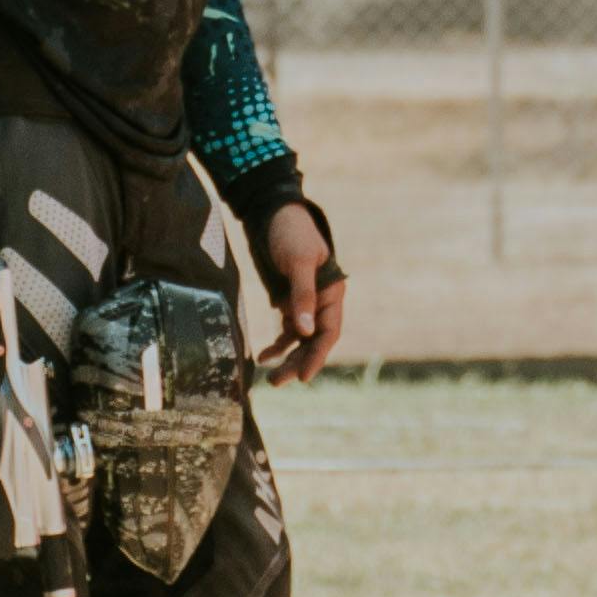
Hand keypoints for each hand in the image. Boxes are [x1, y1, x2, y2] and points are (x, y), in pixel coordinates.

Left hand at [254, 200, 345, 382]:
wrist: (273, 213)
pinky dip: (279, 343)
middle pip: (314, 340)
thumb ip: (302, 295)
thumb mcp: (298, 262)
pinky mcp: (289, 300)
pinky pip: (288, 329)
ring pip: (300, 339)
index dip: (318, 355)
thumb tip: (305, 332)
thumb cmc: (291, 234)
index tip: (303, 376)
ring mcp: (306, 302)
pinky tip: (265, 355)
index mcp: (332, 292)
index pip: (328, 331)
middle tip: (278, 382)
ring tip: (271, 378)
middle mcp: (322, 301)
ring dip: (288, 357)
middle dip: (298, 362)